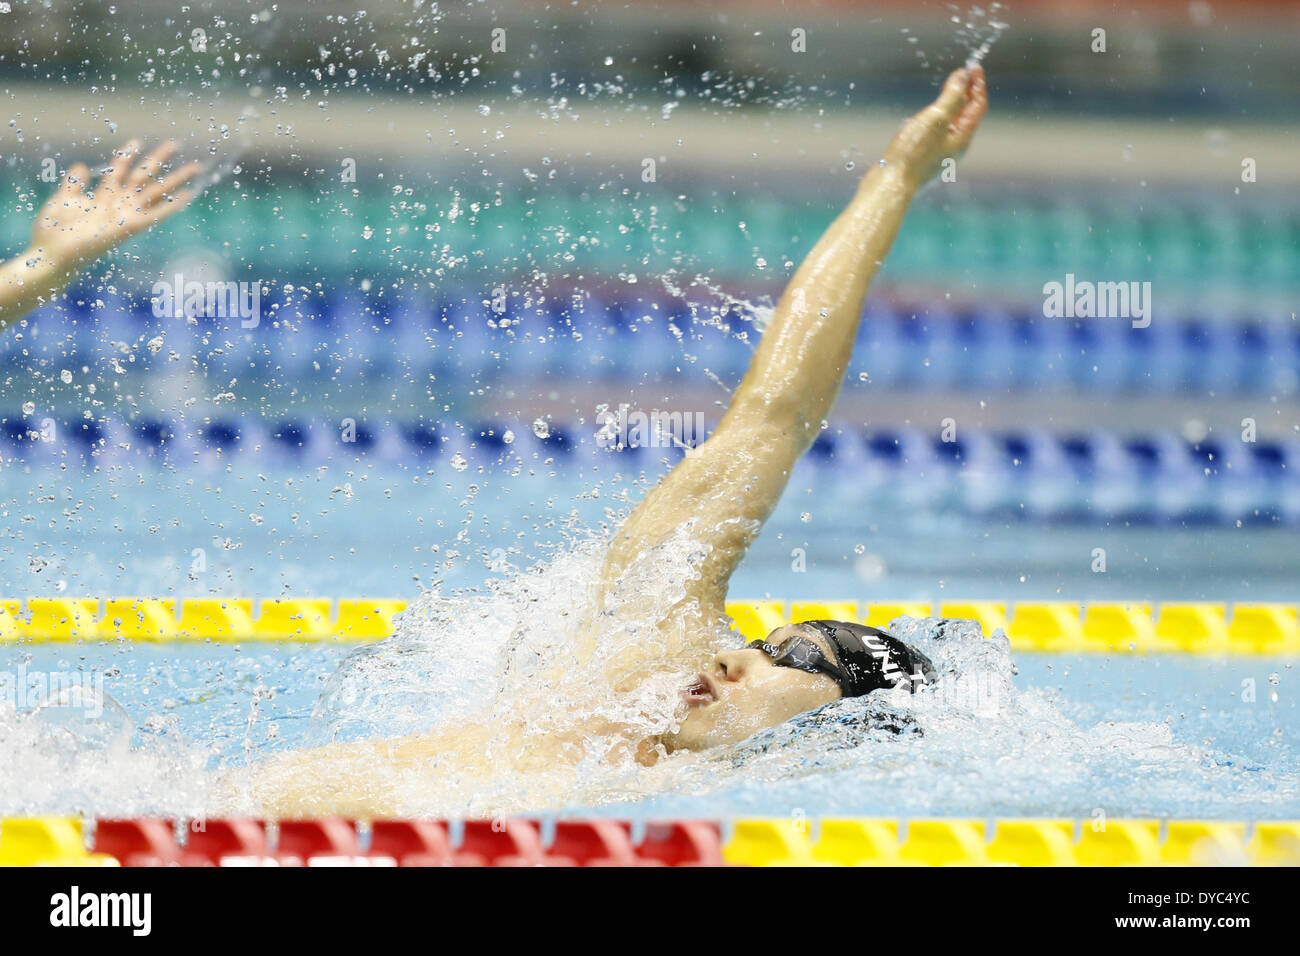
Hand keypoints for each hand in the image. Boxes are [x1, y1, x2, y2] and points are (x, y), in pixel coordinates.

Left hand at [28, 140, 201, 272]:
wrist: (51, 253)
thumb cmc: (54, 232)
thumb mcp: (63, 200)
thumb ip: (75, 184)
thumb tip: (81, 166)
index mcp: (103, 197)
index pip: (120, 170)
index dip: (127, 155)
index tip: (137, 141)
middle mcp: (119, 204)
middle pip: (144, 176)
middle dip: (159, 160)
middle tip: (175, 145)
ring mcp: (127, 215)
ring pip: (156, 191)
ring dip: (176, 179)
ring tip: (195, 167)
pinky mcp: (131, 227)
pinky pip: (157, 214)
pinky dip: (174, 205)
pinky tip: (189, 195)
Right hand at [883, 65, 987, 187]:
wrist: (890, 184)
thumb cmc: (913, 152)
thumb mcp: (935, 118)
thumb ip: (952, 96)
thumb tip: (963, 76)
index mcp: (962, 138)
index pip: (977, 105)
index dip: (977, 84)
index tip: (973, 66)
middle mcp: (954, 147)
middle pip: (966, 115)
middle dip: (966, 93)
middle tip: (962, 74)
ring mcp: (939, 154)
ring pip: (950, 125)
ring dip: (951, 105)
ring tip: (947, 90)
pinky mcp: (923, 159)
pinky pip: (935, 134)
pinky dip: (936, 119)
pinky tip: (923, 118)